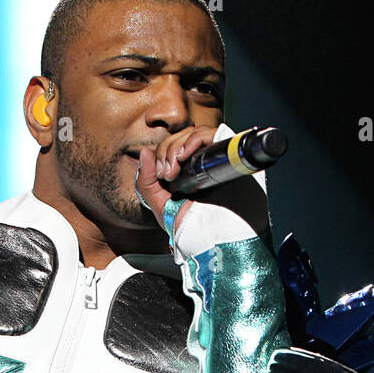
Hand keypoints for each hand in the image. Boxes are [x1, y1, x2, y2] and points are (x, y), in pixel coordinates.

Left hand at [132, 125, 270, 243]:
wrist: (212, 239)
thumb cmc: (191, 228)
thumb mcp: (160, 205)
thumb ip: (147, 181)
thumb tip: (145, 152)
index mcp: (188, 171)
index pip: (174, 145)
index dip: (163, 152)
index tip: (161, 173)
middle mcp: (203, 163)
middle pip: (183, 136)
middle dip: (168, 150)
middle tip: (166, 174)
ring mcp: (216, 160)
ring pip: (195, 133)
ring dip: (178, 146)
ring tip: (174, 170)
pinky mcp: (228, 158)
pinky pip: (213, 134)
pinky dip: (194, 139)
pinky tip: (185, 155)